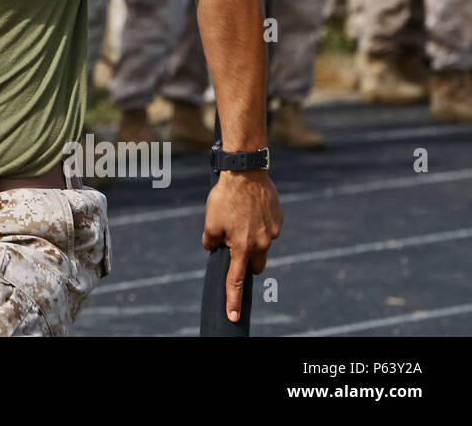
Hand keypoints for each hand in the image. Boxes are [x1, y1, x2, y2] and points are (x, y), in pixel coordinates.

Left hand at [202, 169, 282, 322]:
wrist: (245, 172)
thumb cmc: (225, 197)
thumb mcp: (210, 221)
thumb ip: (210, 240)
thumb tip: (214, 248)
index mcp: (243, 247)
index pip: (236, 279)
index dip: (234, 299)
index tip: (234, 315)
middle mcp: (262, 243)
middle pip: (255, 264)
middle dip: (246, 261)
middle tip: (235, 244)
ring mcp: (273, 231)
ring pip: (263, 244)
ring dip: (252, 238)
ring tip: (240, 216)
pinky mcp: (279, 219)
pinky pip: (268, 228)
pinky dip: (259, 223)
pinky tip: (250, 208)